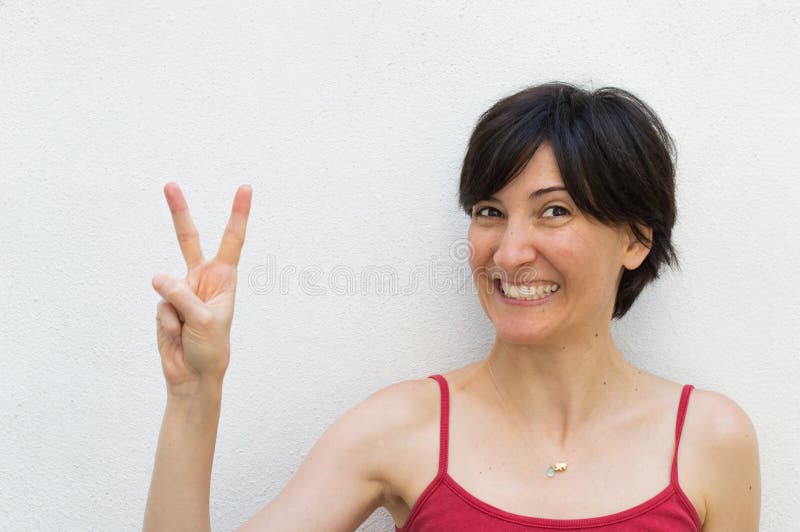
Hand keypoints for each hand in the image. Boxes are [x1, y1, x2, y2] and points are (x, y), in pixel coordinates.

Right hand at [151, 182, 251, 395]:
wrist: (192, 376)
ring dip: (176, 313)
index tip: (245, 188)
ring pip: (166, 286)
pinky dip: (166, 324)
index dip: (238, 214)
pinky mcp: (164, 304)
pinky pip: (159, 307)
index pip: (232, 239)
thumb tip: (157, 277)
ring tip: (188, 332)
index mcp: (224, 278)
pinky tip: (176, 335)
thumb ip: (182, 296)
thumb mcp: (205, 321)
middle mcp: (202, 278)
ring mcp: (180, 290)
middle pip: (188, 239)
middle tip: (170, 184)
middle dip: (178, 212)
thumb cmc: (210, 348)